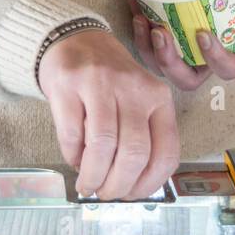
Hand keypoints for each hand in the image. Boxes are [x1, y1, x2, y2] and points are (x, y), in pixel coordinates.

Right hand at [37, 30, 179, 201]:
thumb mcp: (138, 99)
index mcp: (158, 97)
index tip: (133, 195)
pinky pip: (72, 134)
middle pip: (134, 153)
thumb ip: (143, 135)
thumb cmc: (110, 80)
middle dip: (118, 185)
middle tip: (106, 194)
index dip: (149, 184)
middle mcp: (134, 89)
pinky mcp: (69, 84)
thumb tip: (133, 186)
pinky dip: (72, 156)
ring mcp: (100, 83)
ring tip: (87, 185)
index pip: (165, 152)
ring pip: (103, 146)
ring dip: (93, 176)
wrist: (75, 39)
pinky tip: (74, 159)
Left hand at [126, 0, 234, 92]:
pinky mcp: (166, 37)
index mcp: (234, 54)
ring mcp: (183, 51)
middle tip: (161, 34)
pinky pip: (147, 41)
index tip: (203, 34)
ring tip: (141, 21)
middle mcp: (205, 60)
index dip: (214, 58)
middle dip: (169, 62)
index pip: (226, 69)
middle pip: (186, 78)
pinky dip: (137, 23)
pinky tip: (132, 0)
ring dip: (147, 48)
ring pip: (161, 66)